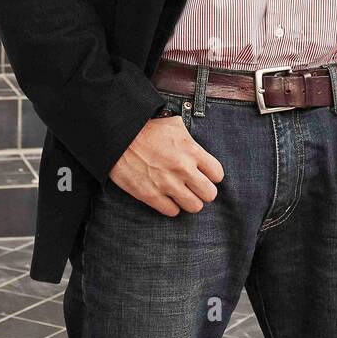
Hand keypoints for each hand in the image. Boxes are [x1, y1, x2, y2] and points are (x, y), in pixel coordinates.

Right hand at [108, 115, 224, 215]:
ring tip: (180, 193)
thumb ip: (190, 141)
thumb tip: (197, 150)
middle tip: (194, 186)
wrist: (119, 135)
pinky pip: (172, 212)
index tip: (204, 174)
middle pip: (210, 194)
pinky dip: (171, 206)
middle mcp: (183, 169)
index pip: (217, 174)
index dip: (211, 175)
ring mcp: (167, 184)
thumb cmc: (147, 127)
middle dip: (203, 191)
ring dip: (188, 201)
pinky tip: (166, 197)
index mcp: (192, 151)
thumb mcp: (175, 125)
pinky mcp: (151, 195)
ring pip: (194, 207)